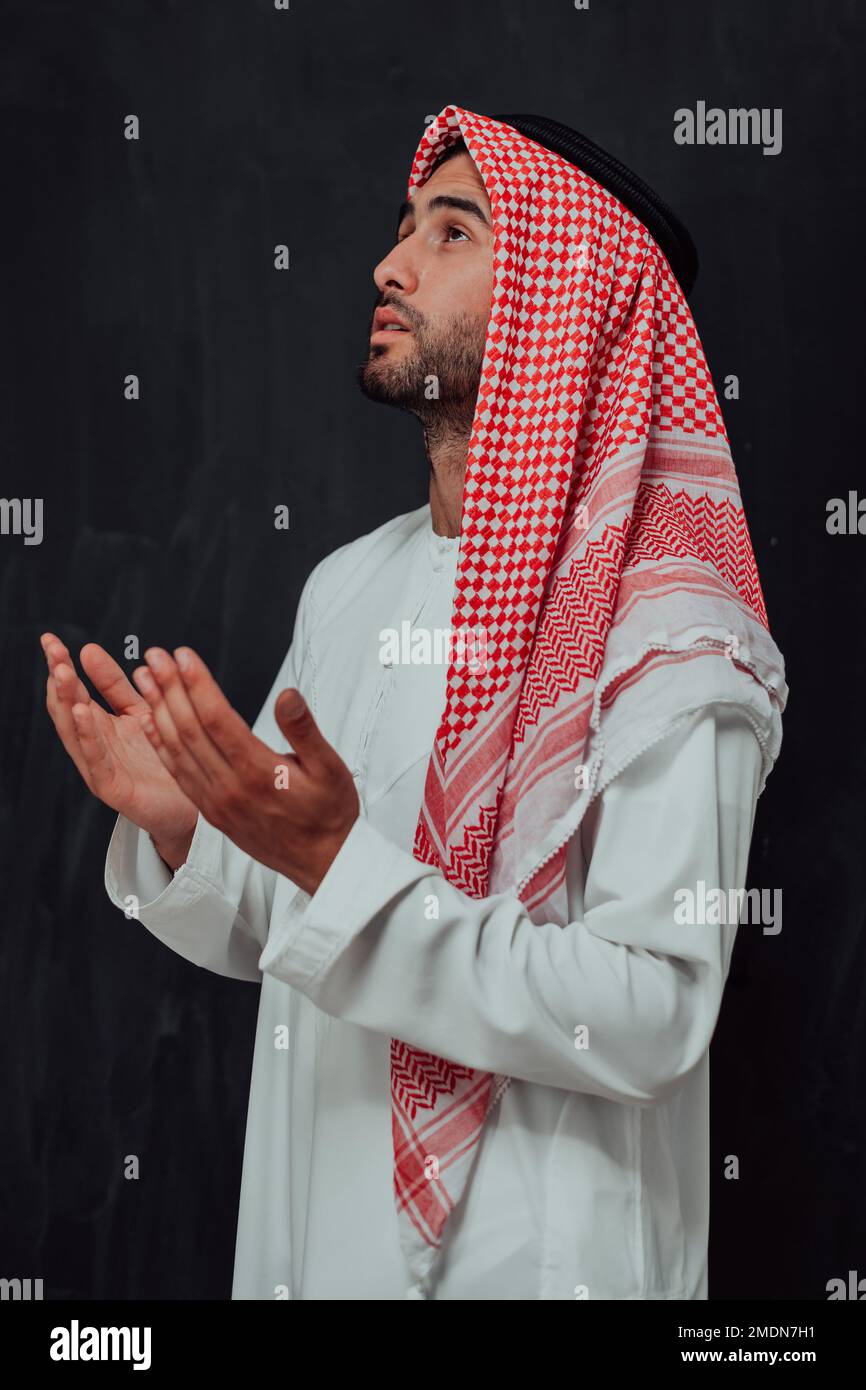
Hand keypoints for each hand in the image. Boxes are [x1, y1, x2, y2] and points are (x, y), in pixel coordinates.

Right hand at [41, 633, 198, 867]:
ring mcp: (100, 768)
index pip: (73, 692)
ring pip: (75, 733)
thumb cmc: (164, 758)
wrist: (192, 804)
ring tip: (62, 674)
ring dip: (67, 702)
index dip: (61, 666)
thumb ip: (115, 685)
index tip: (50, 639)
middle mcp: (94, 747)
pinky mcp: (112, 788)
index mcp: (99, 727)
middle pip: (68, 709)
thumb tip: (88, 650)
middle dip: (60, 680)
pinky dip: (87, 735)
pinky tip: (82, 711)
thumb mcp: (141, 712)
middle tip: (54, 651)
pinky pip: (96, 760)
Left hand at [133, 646, 359, 896]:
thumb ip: (305, 730)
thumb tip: (286, 695)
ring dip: (158, 710)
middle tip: (156, 655)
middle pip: (190, 730)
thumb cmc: (330, 812)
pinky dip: (160, 744)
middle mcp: (230, 788)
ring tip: (146, 677)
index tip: (183, 655)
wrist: (322, 863)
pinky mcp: (210, 812)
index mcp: (259, 773)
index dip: (197, 684)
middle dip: (170, 688)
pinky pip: (178, 773)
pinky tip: (149, 721)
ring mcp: (216, 803)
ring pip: (177, 750)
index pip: (217, 719)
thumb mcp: (331, 769)